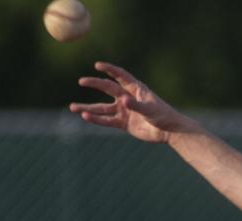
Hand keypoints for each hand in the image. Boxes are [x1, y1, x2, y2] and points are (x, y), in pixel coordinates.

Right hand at [69, 62, 188, 142]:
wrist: (169, 132)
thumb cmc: (163, 116)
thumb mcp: (150, 110)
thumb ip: (136, 105)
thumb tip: (122, 100)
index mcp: (136, 89)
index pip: (120, 76)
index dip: (110, 69)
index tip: (98, 65)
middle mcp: (127, 97)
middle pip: (107, 88)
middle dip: (94, 84)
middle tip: (81, 81)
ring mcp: (124, 110)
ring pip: (102, 107)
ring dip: (88, 108)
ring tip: (72, 107)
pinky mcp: (123, 123)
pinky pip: (107, 120)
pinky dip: (96, 119)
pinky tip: (84, 117)